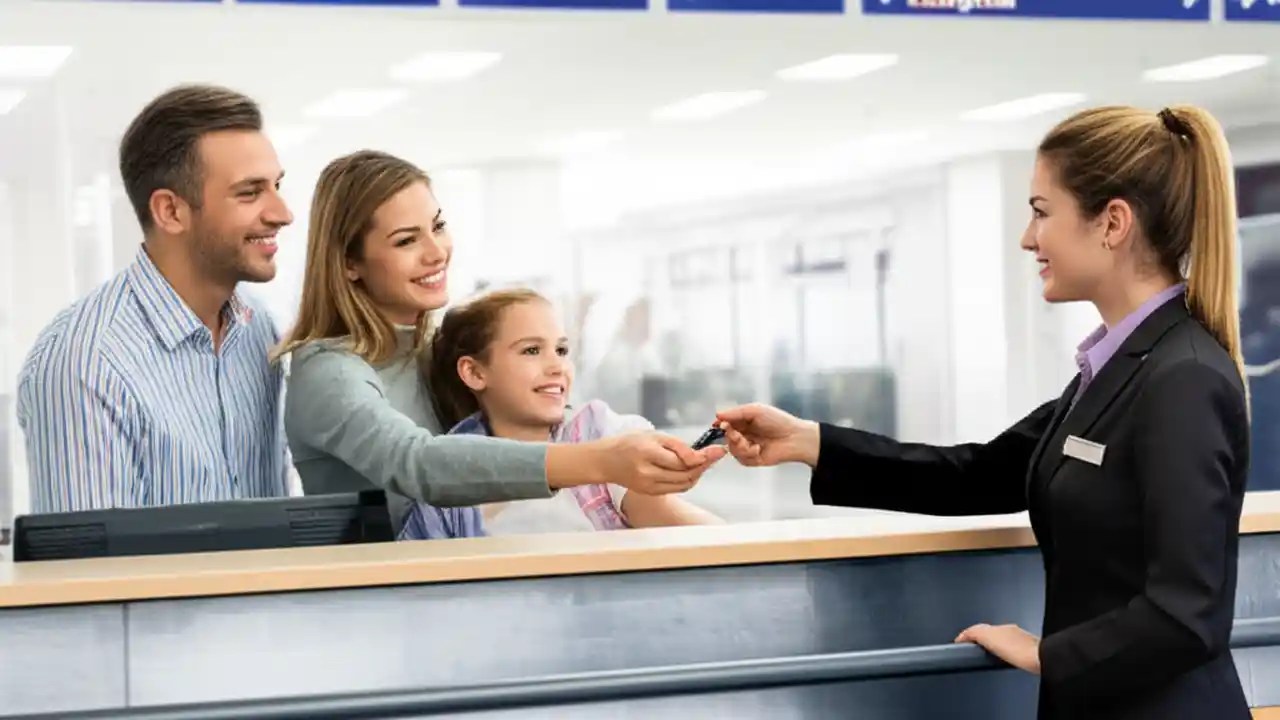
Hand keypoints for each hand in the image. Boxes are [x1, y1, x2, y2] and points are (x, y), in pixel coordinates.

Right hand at [594, 432, 726, 495]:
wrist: (605, 461)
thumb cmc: (628, 443)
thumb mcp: (652, 435)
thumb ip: (676, 445)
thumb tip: (698, 456)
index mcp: (647, 454)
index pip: (682, 460)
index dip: (704, 457)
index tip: (719, 450)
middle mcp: (648, 473)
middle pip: (686, 474)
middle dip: (705, 466)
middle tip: (717, 456)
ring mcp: (649, 486)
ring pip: (683, 484)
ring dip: (698, 474)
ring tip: (706, 462)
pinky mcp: (651, 493)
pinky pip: (676, 489)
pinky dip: (688, 481)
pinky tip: (692, 471)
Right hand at [714, 404, 820, 467]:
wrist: (794, 438)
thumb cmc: (778, 421)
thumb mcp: (756, 411)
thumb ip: (736, 413)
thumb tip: (717, 414)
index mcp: (743, 421)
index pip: (725, 423)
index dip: (720, 424)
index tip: (718, 425)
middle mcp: (743, 434)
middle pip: (726, 437)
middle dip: (730, 436)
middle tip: (737, 435)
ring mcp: (747, 448)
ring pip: (732, 449)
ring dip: (740, 447)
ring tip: (752, 444)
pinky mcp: (752, 460)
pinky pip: (741, 459)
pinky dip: (748, 454)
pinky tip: (758, 449)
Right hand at [954, 623, 1040, 674]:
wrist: (1042, 659)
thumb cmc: (1020, 649)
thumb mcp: (988, 637)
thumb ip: (974, 633)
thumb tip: (962, 636)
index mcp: (1001, 627)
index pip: (979, 628)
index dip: (969, 635)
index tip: (961, 642)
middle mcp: (1011, 631)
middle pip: (991, 633)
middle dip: (981, 639)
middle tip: (972, 648)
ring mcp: (1021, 641)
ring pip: (1003, 641)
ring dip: (994, 646)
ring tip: (987, 655)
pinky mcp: (1027, 653)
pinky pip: (1011, 650)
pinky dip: (1004, 653)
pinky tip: (1004, 660)